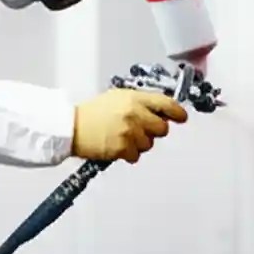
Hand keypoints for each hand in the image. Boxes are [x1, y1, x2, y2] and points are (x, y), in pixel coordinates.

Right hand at [73, 88, 187, 162]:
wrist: (71, 127)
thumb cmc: (92, 112)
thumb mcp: (117, 97)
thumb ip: (140, 102)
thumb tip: (160, 110)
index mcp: (134, 99)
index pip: (166, 104)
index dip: (177, 112)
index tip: (181, 117)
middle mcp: (135, 114)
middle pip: (162, 128)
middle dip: (154, 130)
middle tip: (139, 129)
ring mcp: (130, 132)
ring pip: (149, 144)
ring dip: (139, 143)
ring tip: (121, 136)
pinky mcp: (123, 148)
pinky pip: (136, 156)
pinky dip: (129, 154)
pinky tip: (116, 145)